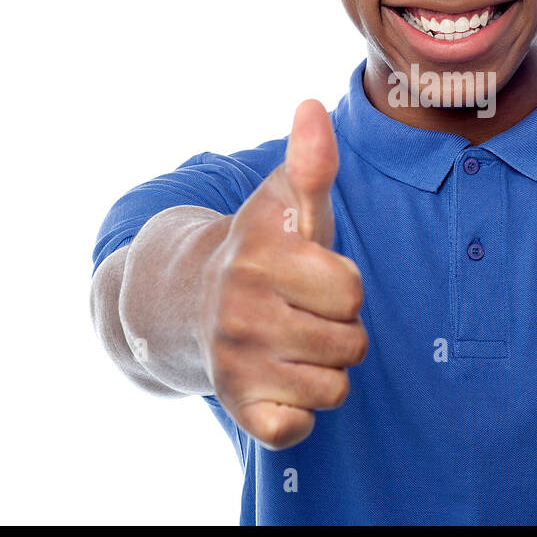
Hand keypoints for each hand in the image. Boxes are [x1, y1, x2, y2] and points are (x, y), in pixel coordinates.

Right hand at [197, 99, 367, 449]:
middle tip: (303, 313)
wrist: (185, 302)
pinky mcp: (234, 408)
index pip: (350, 290)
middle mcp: (238, 310)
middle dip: (339, 329)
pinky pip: (296, 430)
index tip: (311, 275)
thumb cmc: (262, 250)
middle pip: (350, 342)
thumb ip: (309, 163)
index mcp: (259, 256)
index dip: (342, 284)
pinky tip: (279, 384)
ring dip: (325, 370)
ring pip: (334, 389)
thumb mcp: (284, 203)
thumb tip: (312, 107)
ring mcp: (233, 362)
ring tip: (292, 344)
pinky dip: (298, 415)